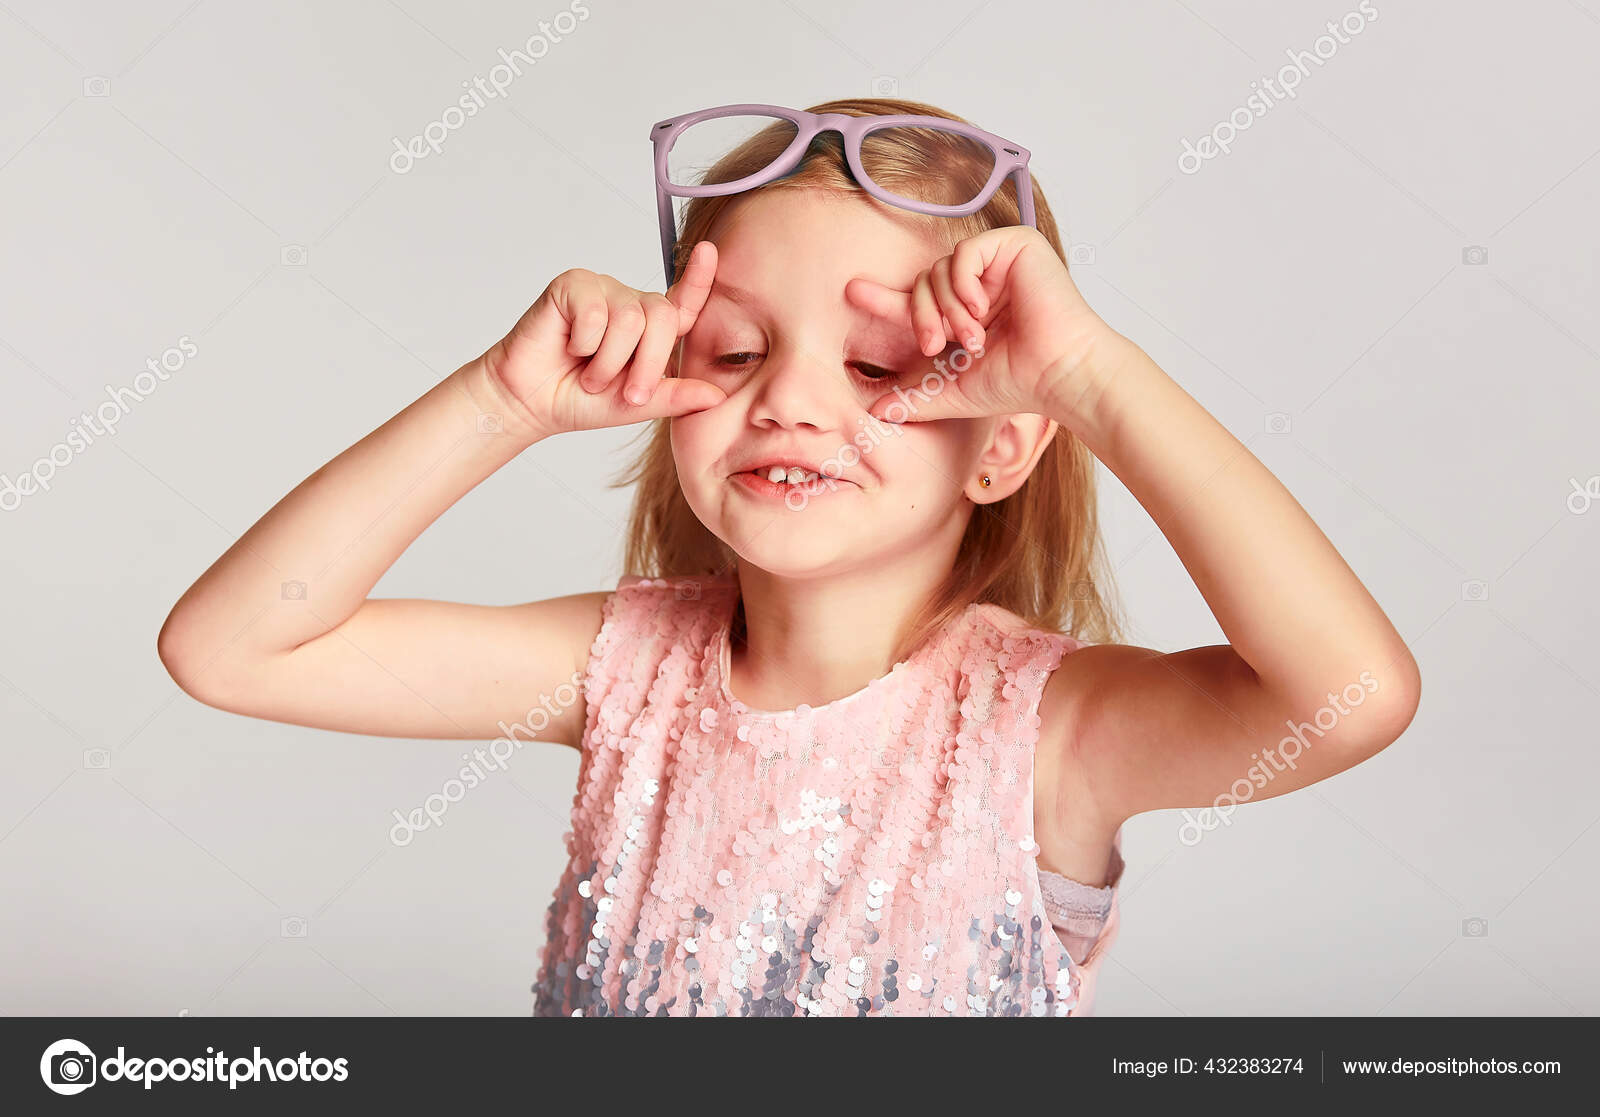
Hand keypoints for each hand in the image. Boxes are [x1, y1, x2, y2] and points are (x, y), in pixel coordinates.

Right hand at [478, 242, 726, 437]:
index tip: (709, 252)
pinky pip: (594, 314)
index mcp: (652, 328)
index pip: (684, 301)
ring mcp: (603, 290)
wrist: (531, 402)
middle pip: (664, 317)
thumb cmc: (580, 399)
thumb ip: (676, 397)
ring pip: (629, 320)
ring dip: (609, 362)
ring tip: (589, 374)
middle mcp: (632, 303)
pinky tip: (569, 347)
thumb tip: (718, 397)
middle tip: (627, 393)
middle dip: (649, 364)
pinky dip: (583, 344)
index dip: (699, 278)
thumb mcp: (636, 404)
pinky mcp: (573, 285)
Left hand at [844, 226, 1124, 425]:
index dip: (885, 298)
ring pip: (938, 270)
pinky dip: (964, 284)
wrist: (1058, 373)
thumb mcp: (954, 392)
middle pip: (922, 283)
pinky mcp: (1015, 245)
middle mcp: (981, 285)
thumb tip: (873, 412)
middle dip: (922, 316)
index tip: (852, 293)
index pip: (918, 299)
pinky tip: (983, 309)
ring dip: (948, 309)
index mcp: (967, 312)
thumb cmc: (1017, 383)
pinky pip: (964, 254)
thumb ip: (915, 398)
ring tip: (974, 337)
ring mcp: (998, 264)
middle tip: (937, 345)